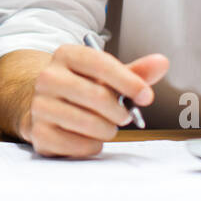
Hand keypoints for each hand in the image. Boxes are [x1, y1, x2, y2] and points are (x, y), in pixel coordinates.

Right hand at [22, 44, 168, 157]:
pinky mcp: (39, 133)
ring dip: (108, 130)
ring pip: (90, 124)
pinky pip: (80, 145)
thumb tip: (161, 63)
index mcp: (66, 55)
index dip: (128, 81)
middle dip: (120, 112)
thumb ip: (135, 72)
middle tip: (124, 115)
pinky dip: (93, 145)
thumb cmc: (81, 88)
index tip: (146, 95)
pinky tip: (88, 136)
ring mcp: (40, 105)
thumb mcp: (106, 75)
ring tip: (106, 126)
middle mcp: (48, 77)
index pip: (100, 64)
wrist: (44, 105)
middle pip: (98, 97)